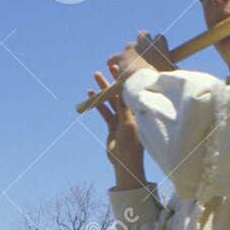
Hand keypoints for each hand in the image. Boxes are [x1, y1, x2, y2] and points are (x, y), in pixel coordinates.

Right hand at [92, 68, 145, 188]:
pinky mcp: (113, 126)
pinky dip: (98, 103)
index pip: (131, 92)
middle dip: (114, 80)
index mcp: (138, 112)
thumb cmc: (131, 146)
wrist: (125, 163)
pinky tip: (91, 94)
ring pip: (111, 101)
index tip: (120, 68)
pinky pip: (104, 112)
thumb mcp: (128, 126)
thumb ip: (125, 110)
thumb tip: (125, 93)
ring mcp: (121, 119)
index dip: (125, 80)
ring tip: (96, 75)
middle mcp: (131, 114)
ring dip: (103, 89)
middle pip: (121, 93)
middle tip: (110, 66)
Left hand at [109, 31, 173, 79]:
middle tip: (144, 56)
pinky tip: (115, 70)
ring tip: (131, 65)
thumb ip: (173, 70)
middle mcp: (145, 43)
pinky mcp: (121, 57)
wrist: (147, 85)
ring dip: (130, 54)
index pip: (160, 38)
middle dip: (143, 43)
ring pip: (130, 46)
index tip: (158, 55)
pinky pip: (114, 58)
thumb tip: (178, 73)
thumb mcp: (174, 75)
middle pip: (143, 35)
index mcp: (160, 45)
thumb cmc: (164, 82)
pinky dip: (115, 63)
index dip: (158, 46)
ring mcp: (132, 49)